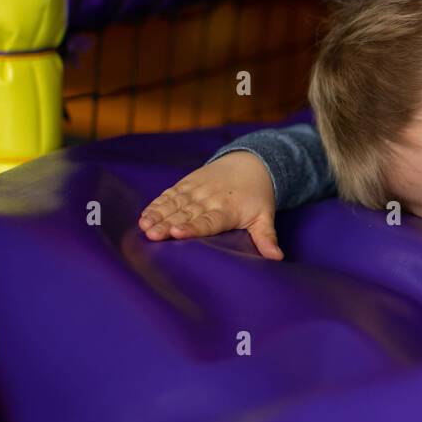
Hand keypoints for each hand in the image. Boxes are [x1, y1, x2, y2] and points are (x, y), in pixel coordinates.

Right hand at [138, 151, 283, 259]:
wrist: (250, 163)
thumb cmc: (257, 197)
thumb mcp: (265, 216)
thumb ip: (266, 237)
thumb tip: (277, 258)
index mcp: (228, 210)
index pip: (209, 221)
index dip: (193, 227)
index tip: (178, 233)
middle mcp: (210, 199)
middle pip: (187, 213)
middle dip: (168, 223)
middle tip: (152, 234)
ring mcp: (197, 189)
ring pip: (175, 203)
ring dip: (158, 214)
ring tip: (144, 226)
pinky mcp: (188, 183)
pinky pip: (171, 194)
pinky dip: (157, 203)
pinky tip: (145, 214)